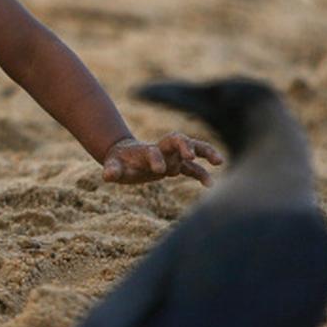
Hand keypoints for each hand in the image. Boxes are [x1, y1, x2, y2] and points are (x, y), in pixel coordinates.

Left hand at [101, 133, 223, 186]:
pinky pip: (193, 167)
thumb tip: (107, 176)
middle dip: (185, 145)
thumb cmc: (118, 162)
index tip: (158, 170)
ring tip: (219, 162)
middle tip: (190, 155)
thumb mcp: (112, 166)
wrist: (124, 155)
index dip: (156, 159)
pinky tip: (210, 186)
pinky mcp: (176, 164)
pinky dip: (202, 174)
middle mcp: (161, 149)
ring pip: (192, 148)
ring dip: (205, 152)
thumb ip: (112, 170)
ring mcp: (171, 155)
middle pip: (177, 140)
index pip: (154, 151)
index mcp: (145, 150)